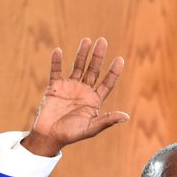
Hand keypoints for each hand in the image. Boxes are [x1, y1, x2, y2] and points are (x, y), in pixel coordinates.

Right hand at [21, 37, 127, 156]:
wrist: (50, 136)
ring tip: (87, 40)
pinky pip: (56, 71)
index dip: (113, 72)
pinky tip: (58, 51)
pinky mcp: (54, 87)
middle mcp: (84, 91)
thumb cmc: (72, 134)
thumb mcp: (92, 128)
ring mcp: (69, 87)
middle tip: (103, 41)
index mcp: (95, 100)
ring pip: (77, 67)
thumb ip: (107, 120)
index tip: (120, 59)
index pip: (107, 83)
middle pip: (93, 70)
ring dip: (82, 54)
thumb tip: (126, 116)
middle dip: (98, 56)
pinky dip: (56, 61)